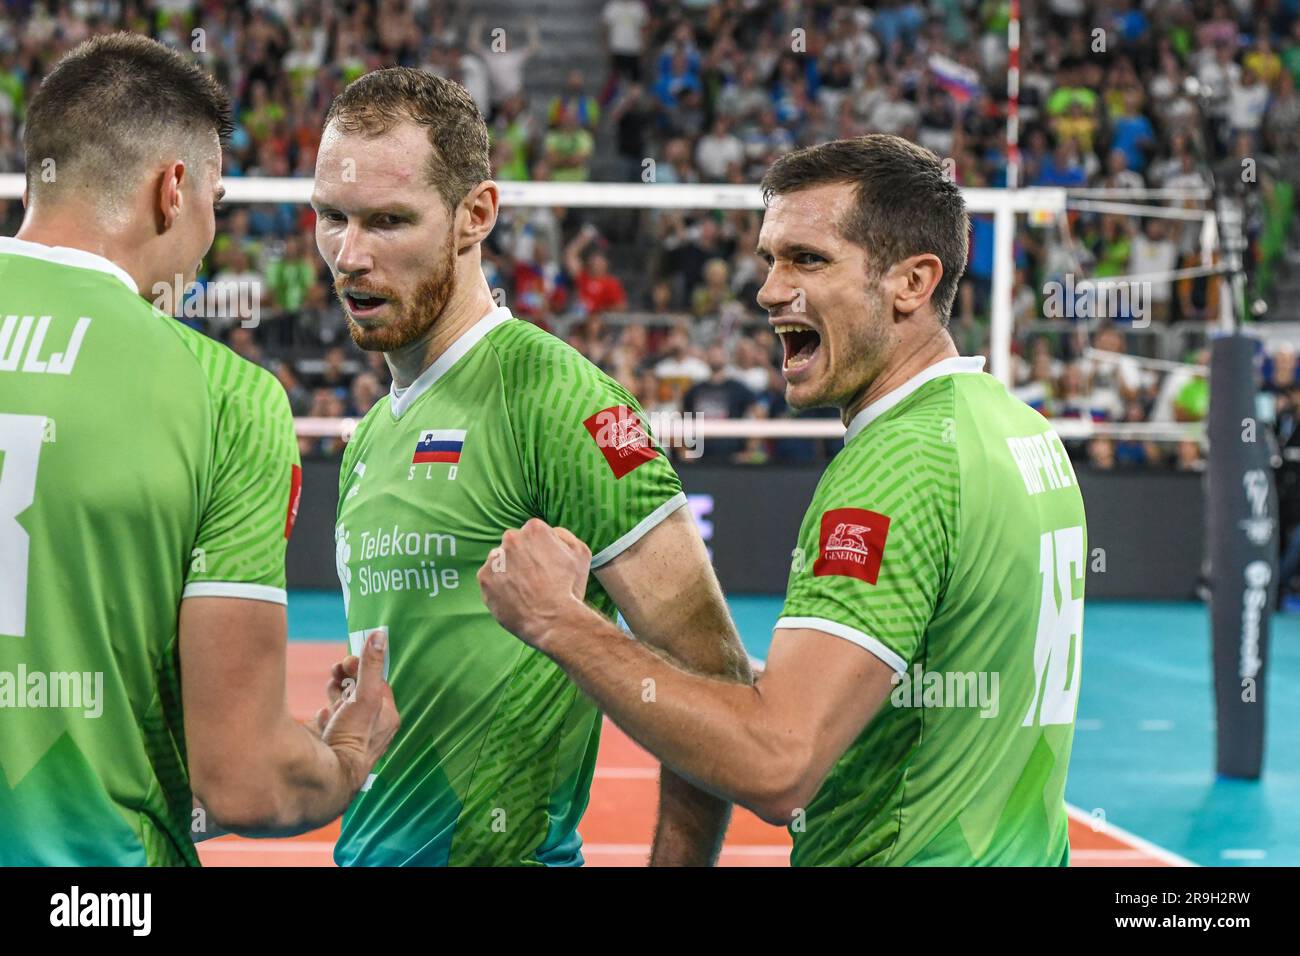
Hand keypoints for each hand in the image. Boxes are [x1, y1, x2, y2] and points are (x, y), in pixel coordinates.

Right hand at [318, 631, 399, 792]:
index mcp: (387, 716)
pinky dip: (324, 715)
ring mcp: (350, 736)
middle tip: (335, 670)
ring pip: (343, 706)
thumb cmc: (351, 737)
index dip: (362, 667)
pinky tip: (321, 716)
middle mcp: (372, 727)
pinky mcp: (331, 744)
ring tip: (329, 686)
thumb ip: (371, 666)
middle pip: (359, 692)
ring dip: (335, 693)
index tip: (348, 660)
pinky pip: (328, 724)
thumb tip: (379, 636)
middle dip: (346, 678)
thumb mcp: (365, 696)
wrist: (326, 776)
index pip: (377, 681)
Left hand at [477, 519, 591, 650]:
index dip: (542, 550)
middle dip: (522, 557)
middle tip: (535, 578)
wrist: (552, 620)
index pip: (533, 533)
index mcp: (534, 529)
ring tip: (525, 590)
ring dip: (509, 570)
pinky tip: (515, 598)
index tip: (546, 565)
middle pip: (514, 544)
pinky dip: (499, 587)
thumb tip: (551, 533)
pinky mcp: (484, 578)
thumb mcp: (580, 553)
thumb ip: (564, 535)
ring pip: (500, 561)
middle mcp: (511, 539)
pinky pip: (490, 579)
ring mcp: (495, 559)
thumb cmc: (569, 587)